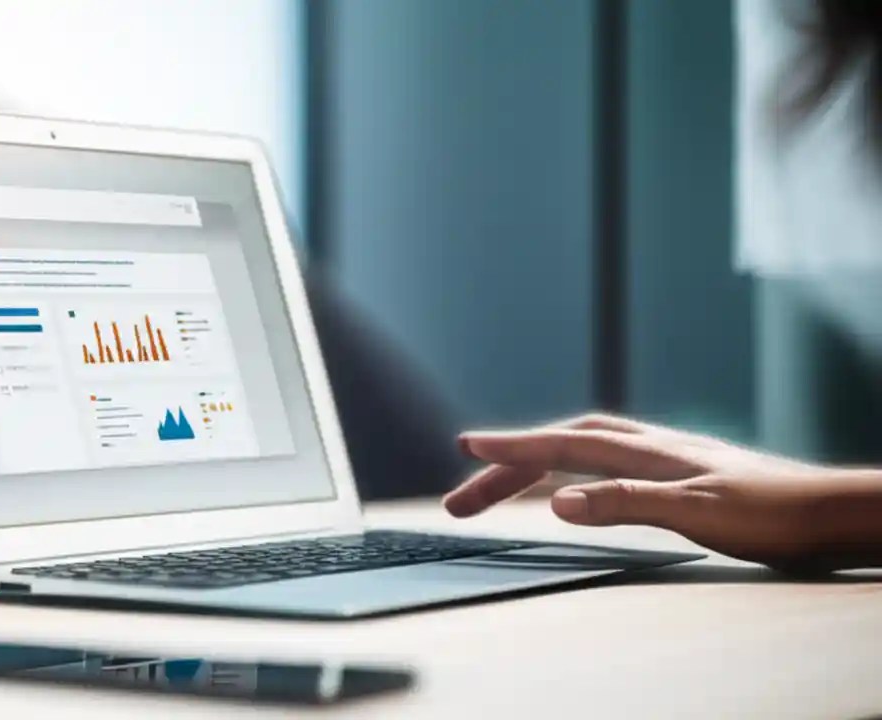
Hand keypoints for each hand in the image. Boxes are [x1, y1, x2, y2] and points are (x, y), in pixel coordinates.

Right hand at [442, 414, 881, 569]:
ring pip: (579, 448)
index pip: (560, 447)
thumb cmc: (769, 513)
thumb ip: (623, 501)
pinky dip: (569, 466)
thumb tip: (554, 502)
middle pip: (559, 446)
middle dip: (506, 466)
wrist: (828, 510)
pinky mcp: (674, 471)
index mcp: (644, 451)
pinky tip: (572, 481)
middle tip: (461, 497)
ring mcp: (661, 455)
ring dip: (533, 462)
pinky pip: (602, 460)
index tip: (464, 448)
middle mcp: (647, 445)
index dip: (509, 450)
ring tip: (497, 482)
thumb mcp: (694, 511)